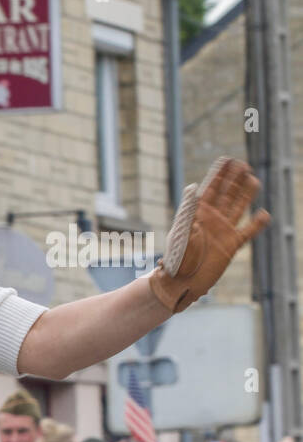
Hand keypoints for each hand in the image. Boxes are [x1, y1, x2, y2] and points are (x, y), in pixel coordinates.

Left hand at [150, 157, 270, 311]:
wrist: (181, 282)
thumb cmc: (176, 259)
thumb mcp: (181, 233)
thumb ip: (188, 212)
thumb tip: (192, 189)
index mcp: (196, 214)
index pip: (210, 189)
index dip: (219, 174)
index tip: (227, 159)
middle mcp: (211, 220)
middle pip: (226, 194)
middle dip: (234, 179)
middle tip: (243, 164)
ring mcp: (222, 231)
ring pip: (238, 207)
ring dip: (245, 194)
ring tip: (253, 179)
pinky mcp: (232, 245)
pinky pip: (248, 231)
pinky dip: (257, 223)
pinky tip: (265, 214)